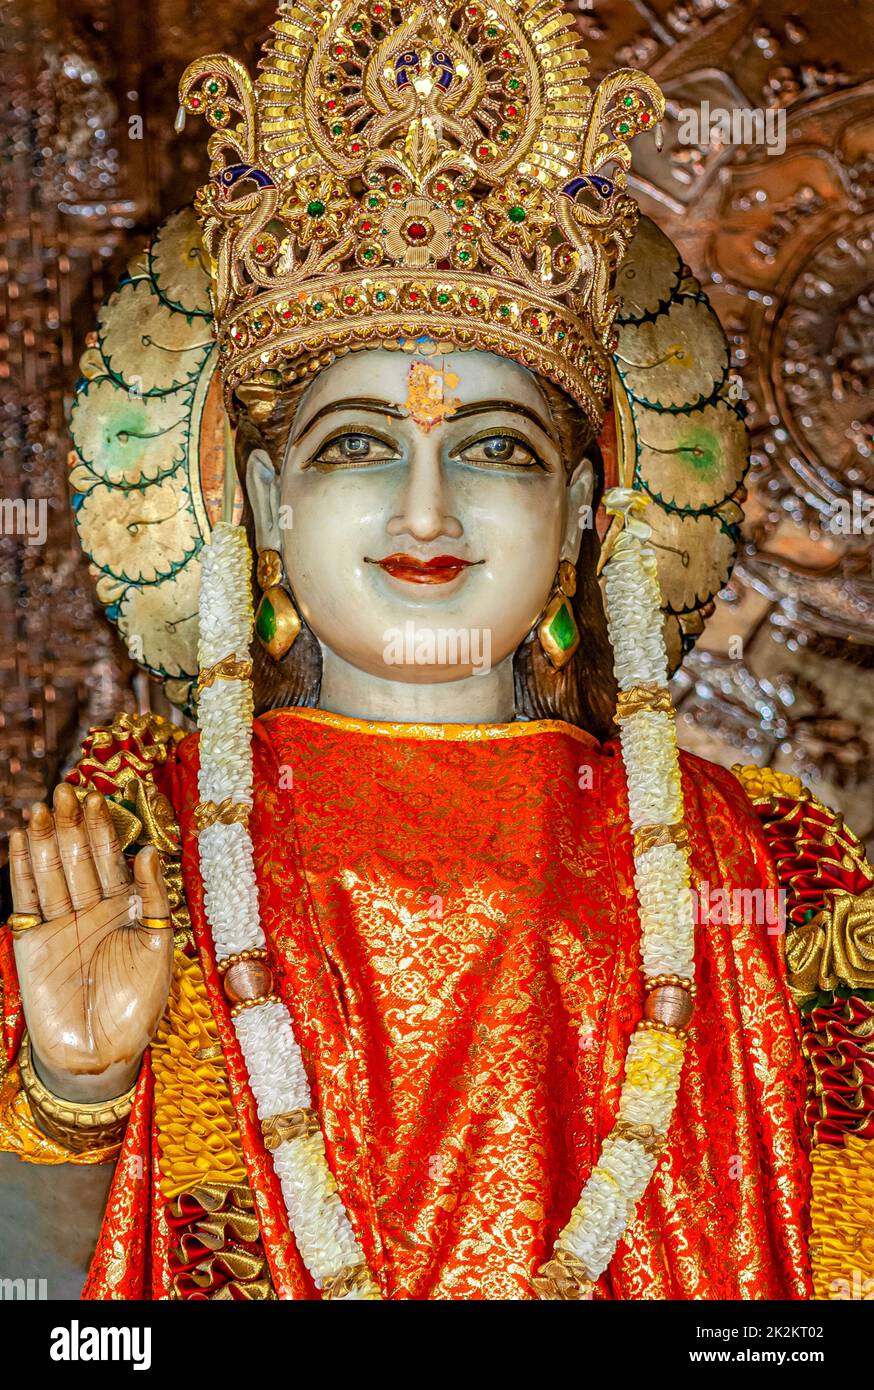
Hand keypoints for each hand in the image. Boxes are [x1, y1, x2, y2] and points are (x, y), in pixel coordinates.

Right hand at [9, 784, 173, 1103]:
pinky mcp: (32, 940)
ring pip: (53, 871)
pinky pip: (27, 897)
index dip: (104, 830)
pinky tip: (24, 839)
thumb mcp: (158, 948)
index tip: (99, 796)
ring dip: (49, 839)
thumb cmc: (137, 1007)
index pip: (111, 861)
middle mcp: (90, 912)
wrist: (101, 1054)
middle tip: (67, 789)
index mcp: (123, 911)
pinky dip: (24, 868)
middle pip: (80, 859)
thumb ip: (153, 899)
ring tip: (44, 806)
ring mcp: (60, 924)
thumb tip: (149, 851)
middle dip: (74, 825)